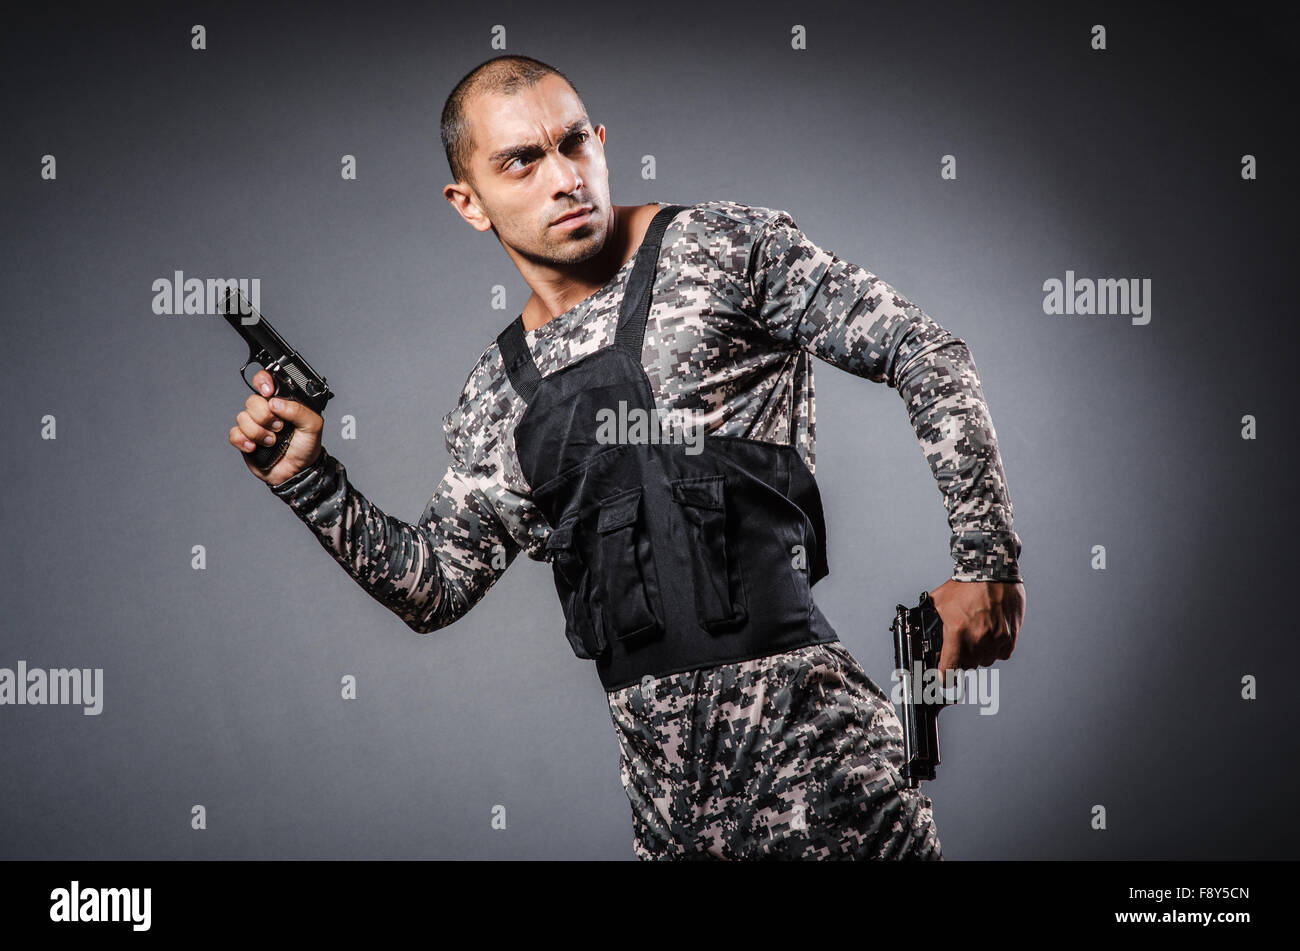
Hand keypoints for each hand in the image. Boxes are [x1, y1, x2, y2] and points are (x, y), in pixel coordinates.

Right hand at [228, 368, 323, 486]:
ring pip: (242, 418)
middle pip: (252, 401)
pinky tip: (256, 448)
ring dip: (259, 433)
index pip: (265, 381)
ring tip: (273, 441)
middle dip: (266, 416)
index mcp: (281, 402)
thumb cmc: (307, 447)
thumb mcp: (313, 426)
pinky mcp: (244, 440)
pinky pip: (234, 434)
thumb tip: (275, 402)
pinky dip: (244, 441)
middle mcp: (265, 410)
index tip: (268, 392)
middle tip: (280, 427)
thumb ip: (299, 410)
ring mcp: (254, 425)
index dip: (262, 381)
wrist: (298, 472)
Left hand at [929, 578, 1024, 676]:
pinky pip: (1002, 654)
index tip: (944, 681)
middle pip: (968, 665)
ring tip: (975, 637)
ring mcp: (996, 638)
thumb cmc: (965, 584)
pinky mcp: (1010, 635)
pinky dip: (996, 649)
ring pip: (985, 660)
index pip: (950, 668)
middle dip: (961, 659)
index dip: (945, 678)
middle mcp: (978, 639)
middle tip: (960, 646)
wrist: (991, 571)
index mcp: (957, 632)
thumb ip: (929, 617)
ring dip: (979, 654)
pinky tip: (990, 636)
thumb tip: (918, 625)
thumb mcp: (938, 600)